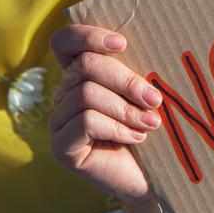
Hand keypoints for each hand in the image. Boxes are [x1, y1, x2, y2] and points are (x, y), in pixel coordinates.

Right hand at [48, 24, 163, 204]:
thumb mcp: (143, 91)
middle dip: (126, 80)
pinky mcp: (61, 147)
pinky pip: (85, 122)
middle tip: (155, 99)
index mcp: (80, 75)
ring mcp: (58, 122)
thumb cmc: (152, 126)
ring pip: (85, 93)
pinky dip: (117, 127)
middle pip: (85, 66)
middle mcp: (63, 95)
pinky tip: (136, 138)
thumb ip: (134, 67)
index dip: (87, 35)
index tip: (122, 44)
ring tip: (150, 123)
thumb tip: (139, 43)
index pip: (64, 42)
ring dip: (125, 108)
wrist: (155, 177)